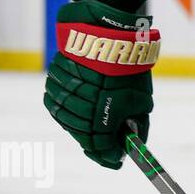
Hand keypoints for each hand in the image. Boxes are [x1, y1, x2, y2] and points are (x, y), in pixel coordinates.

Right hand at [43, 0, 158, 167]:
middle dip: (98, 145)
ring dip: (82, 129)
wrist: (103, 32)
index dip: (110, 157)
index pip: (103, 148)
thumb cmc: (127, 66)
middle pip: (85, 139)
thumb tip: (133, 141)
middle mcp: (81, 110)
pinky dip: (69, 113)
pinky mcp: (53, 85)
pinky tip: (80, 112)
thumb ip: (137, 124)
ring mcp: (65, 97)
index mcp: (104, 116)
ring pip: (70, 124)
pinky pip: (59, 108)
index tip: (117, 161)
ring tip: (94, 128)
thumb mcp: (141, 98)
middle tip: (107, 148)